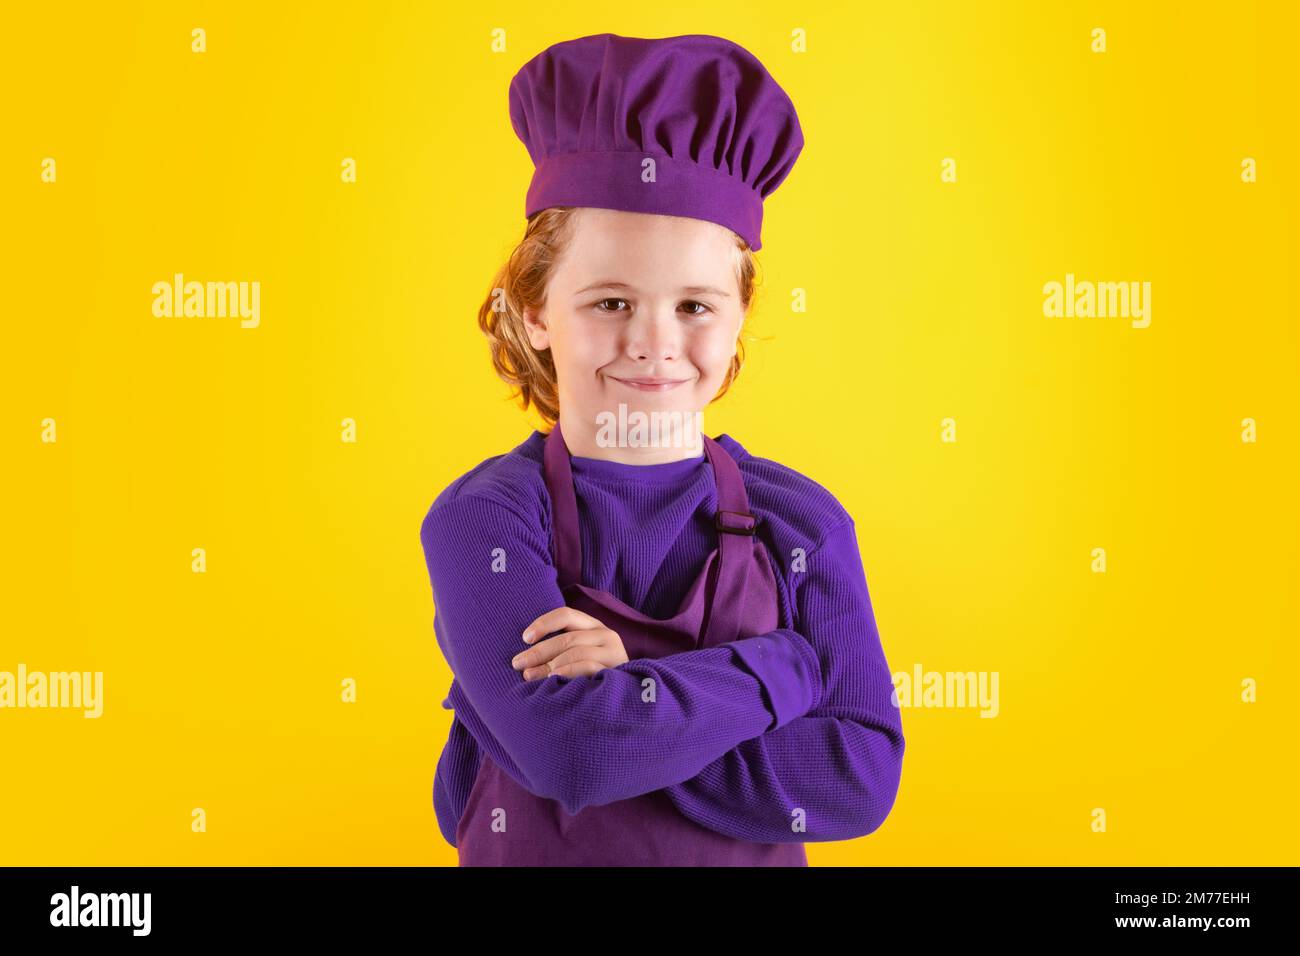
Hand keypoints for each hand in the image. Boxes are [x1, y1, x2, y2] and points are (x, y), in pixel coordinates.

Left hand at [511, 606, 628, 679]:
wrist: (627, 700)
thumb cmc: (594, 677)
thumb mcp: (578, 657)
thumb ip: (559, 651)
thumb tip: (524, 659)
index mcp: (594, 627)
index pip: (566, 615)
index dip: (543, 623)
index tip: (524, 638)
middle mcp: (607, 635)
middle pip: (567, 638)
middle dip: (538, 651)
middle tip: (517, 664)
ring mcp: (614, 653)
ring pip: (576, 652)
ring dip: (549, 664)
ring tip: (529, 676)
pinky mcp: (618, 671)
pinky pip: (588, 667)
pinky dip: (567, 672)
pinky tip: (552, 681)